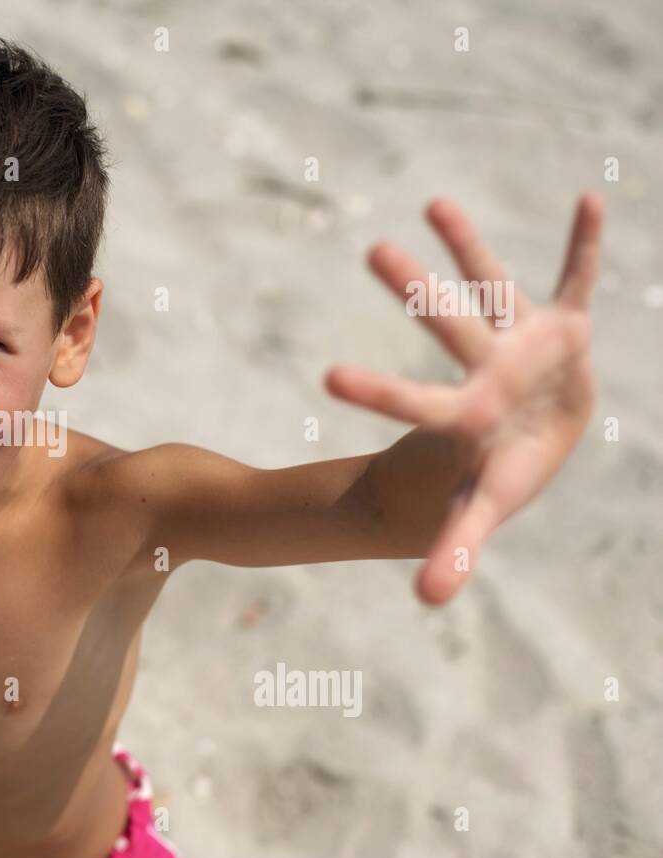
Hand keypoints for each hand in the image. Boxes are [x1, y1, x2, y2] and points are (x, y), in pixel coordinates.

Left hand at [325, 195, 602, 603]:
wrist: (523, 441)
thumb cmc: (493, 475)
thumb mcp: (480, 511)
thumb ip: (455, 549)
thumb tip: (427, 599)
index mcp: (464, 416)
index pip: (413, 402)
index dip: (377, 393)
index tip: (325, 378)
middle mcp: (485, 370)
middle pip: (447, 327)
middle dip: (417, 293)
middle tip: (372, 251)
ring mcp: (520, 344)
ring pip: (492, 288)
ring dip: (470, 247)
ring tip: (434, 202)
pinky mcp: (561, 329)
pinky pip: (577, 281)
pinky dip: (585, 246)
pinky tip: (590, 201)